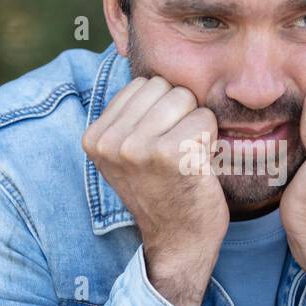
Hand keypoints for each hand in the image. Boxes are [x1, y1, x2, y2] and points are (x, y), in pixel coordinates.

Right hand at [82, 76, 228, 305]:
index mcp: (95, 137)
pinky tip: (200, 165)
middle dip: (180, 113)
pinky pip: (205, 119)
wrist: (179, 243)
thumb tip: (140, 62)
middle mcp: (110, 142)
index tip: (159, 145)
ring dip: (196, 125)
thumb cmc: (163, 191)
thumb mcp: (128, 153)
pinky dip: (210, 139)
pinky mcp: (170, 155)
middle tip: (177, 152)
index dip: (162, 110)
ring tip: (187, 156)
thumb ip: (131, 115)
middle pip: (164, 86)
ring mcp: (138, 148)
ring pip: (185, 98)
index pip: (142, 84)